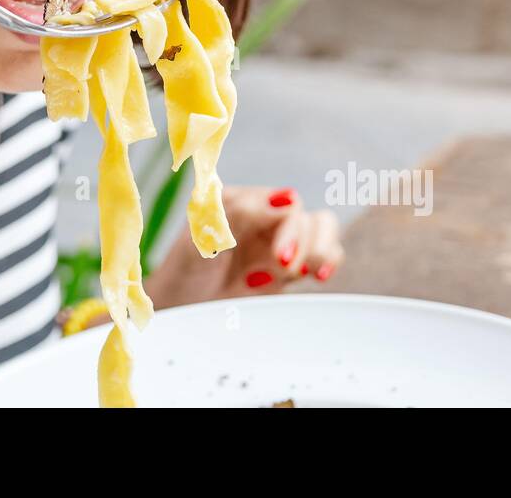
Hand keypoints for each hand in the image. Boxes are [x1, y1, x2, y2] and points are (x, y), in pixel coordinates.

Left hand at [145, 185, 342, 309]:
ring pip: (322, 230)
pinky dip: (329, 261)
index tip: (278, 255)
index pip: (284, 202)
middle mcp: (265, 218)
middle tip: (284, 266)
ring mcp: (279, 242)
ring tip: (309, 273)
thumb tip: (286, 200)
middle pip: (307, 217)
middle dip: (304, 243)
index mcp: (242, 203)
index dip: (288, 227)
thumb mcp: (203, 240)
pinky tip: (319, 276)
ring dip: (321, 250)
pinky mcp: (289, 268)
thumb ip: (240, 215)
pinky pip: (324, 255)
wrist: (182, 310)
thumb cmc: (184, 272)